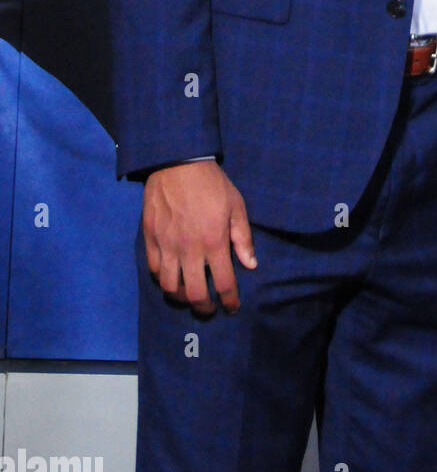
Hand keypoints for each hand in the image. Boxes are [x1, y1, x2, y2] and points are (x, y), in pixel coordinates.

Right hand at [142, 160, 255, 315]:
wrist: (178, 163)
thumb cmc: (212, 184)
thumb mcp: (236, 205)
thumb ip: (242, 238)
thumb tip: (250, 265)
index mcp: (214, 242)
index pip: (224, 283)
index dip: (230, 301)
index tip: (232, 307)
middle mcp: (189, 249)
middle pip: (194, 293)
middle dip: (204, 307)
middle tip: (209, 309)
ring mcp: (167, 245)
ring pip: (169, 286)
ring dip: (180, 297)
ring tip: (188, 296)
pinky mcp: (151, 239)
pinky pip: (154, 269)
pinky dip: (162, 279)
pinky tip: (171, 277)